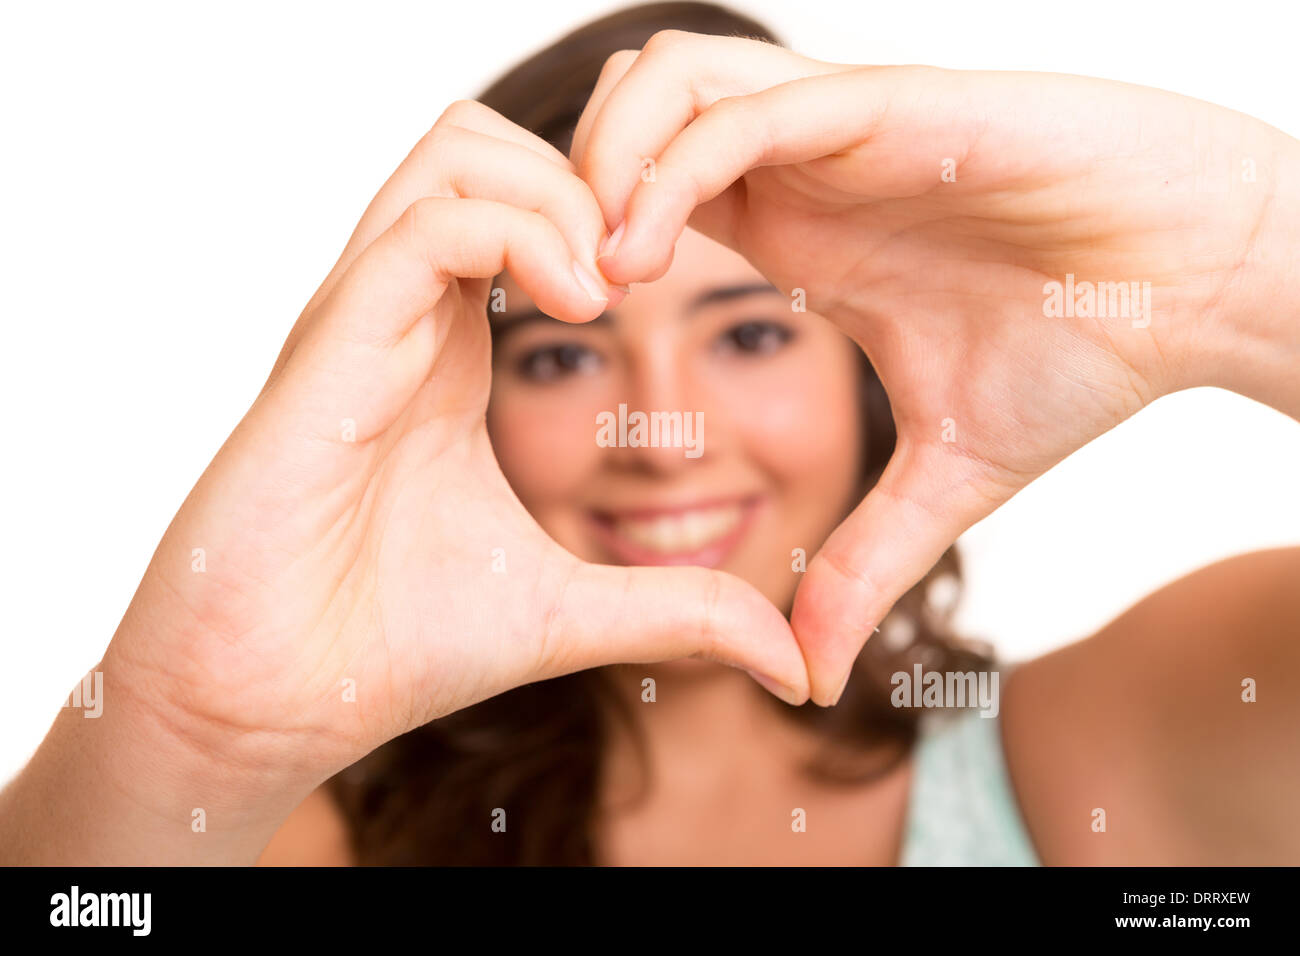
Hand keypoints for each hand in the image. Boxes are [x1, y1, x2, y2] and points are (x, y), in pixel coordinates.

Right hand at [104, 100, 809, 802]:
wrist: (265, 706)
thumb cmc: (389, 648)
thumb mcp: (570, 613)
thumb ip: (679, 613)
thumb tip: (797, 667)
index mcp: (449, 353)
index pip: (525, 208)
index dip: (613, 217)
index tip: (672, 288)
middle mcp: (405, 315)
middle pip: (490, 146)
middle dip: (593, 180)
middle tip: (647, 272)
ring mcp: (364, 319)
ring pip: (459, 152)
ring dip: (562, 194)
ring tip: (612, 289)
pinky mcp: (331, 345)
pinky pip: (428, 224)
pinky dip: (518, 233)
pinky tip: (580, 307)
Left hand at [572, 31, 1296, 703]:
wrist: (1203, 288)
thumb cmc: (1086, 355)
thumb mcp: (946, 481)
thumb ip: (863, 562)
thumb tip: (807, 673)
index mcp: (796, 226)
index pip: (640, 190)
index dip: (573, 241)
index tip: (545, 327)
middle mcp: (801, 165)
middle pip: (623, 112)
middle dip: (559, 186)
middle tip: (547, 292)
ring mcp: (838, 128)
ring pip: (662, 80)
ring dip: (603, 163)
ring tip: (595, 273)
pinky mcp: (890, 109)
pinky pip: (744, 108)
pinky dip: (671, 167)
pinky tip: (647, 253)